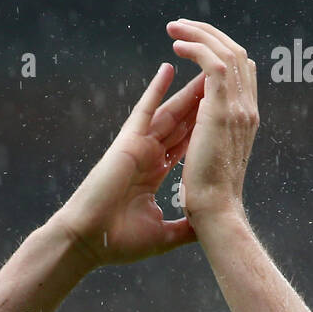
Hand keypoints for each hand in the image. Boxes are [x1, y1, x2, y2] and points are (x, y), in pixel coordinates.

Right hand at [52, 62, 203, 268]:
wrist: (90, 242)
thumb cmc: (119, 243)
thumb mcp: (163, 236)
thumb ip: (184, 229)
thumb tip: (205, 231)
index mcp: (154, 175)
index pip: (184, 147)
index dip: (203, 130)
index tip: (222, 115)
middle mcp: (148, 157)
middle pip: (181, 125)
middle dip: (202, 105)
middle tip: (222, 83)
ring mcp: (138, 148)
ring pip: (169, 113)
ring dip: (188, 93)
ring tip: (206, 70)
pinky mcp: (127, 142)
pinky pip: (145, 109)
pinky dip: (156, 89)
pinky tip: (168, 69)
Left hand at [165, 19, 258, 230]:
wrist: (216, 215)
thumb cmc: (211, 207)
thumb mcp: (214, 174)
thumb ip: (214, 155)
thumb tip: (205, 156)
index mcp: (245, 124)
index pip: (241, 75)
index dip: (221, 56)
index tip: (197, 49)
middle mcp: (247, 110)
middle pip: (237, 55)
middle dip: (209, 36)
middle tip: (182, 28)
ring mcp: (238, 108)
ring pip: (226, 52)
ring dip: (199, 35)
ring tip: (174, 28)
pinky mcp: (222, 109)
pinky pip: (213, 64)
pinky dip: (196, 50)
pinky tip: (177, 47)